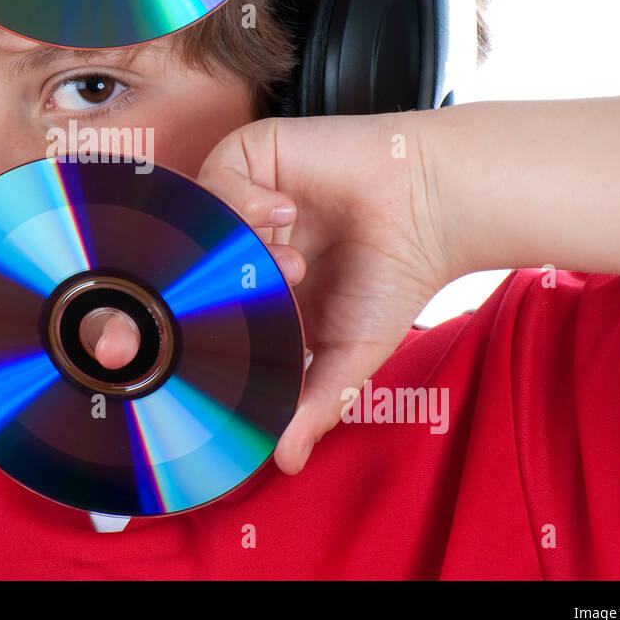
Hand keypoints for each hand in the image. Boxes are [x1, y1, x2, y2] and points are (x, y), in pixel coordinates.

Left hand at [196, 112, 456, 474]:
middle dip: (226, 287)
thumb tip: (284, 463)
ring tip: (292, 261)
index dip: (207, 322)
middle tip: (277, 294)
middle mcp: (240, 238)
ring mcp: (243, 196)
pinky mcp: (253, 156)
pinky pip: (216, 176)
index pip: (199, 302)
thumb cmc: (392, 277)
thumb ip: (312, 406)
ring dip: (238, 243)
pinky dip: (242, 200)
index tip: (228, 340)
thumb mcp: (346, 356)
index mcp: (250, 284)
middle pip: (189, 260)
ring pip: (198, 221)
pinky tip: (286, 211)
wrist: (429, 210)